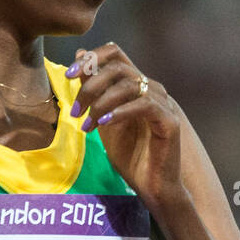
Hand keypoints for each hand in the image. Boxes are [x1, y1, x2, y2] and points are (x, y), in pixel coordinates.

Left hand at [66, 42, 183, 213]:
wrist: (153, 186)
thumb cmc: (130, 156)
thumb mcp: (102, 120)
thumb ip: (93, 92)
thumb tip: (79, 57)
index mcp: (135, 85)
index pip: (115, 53)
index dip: (91, 58)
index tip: (69, 76)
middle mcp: (151, 89)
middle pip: (118, 67)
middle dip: (90, 86)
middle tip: (75, 112)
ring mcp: (163, 103)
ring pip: (128, 84)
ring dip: (101, 102)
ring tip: (87, 125)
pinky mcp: (170, 121)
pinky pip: (144, 105)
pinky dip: (120, 112)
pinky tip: (104, 124)